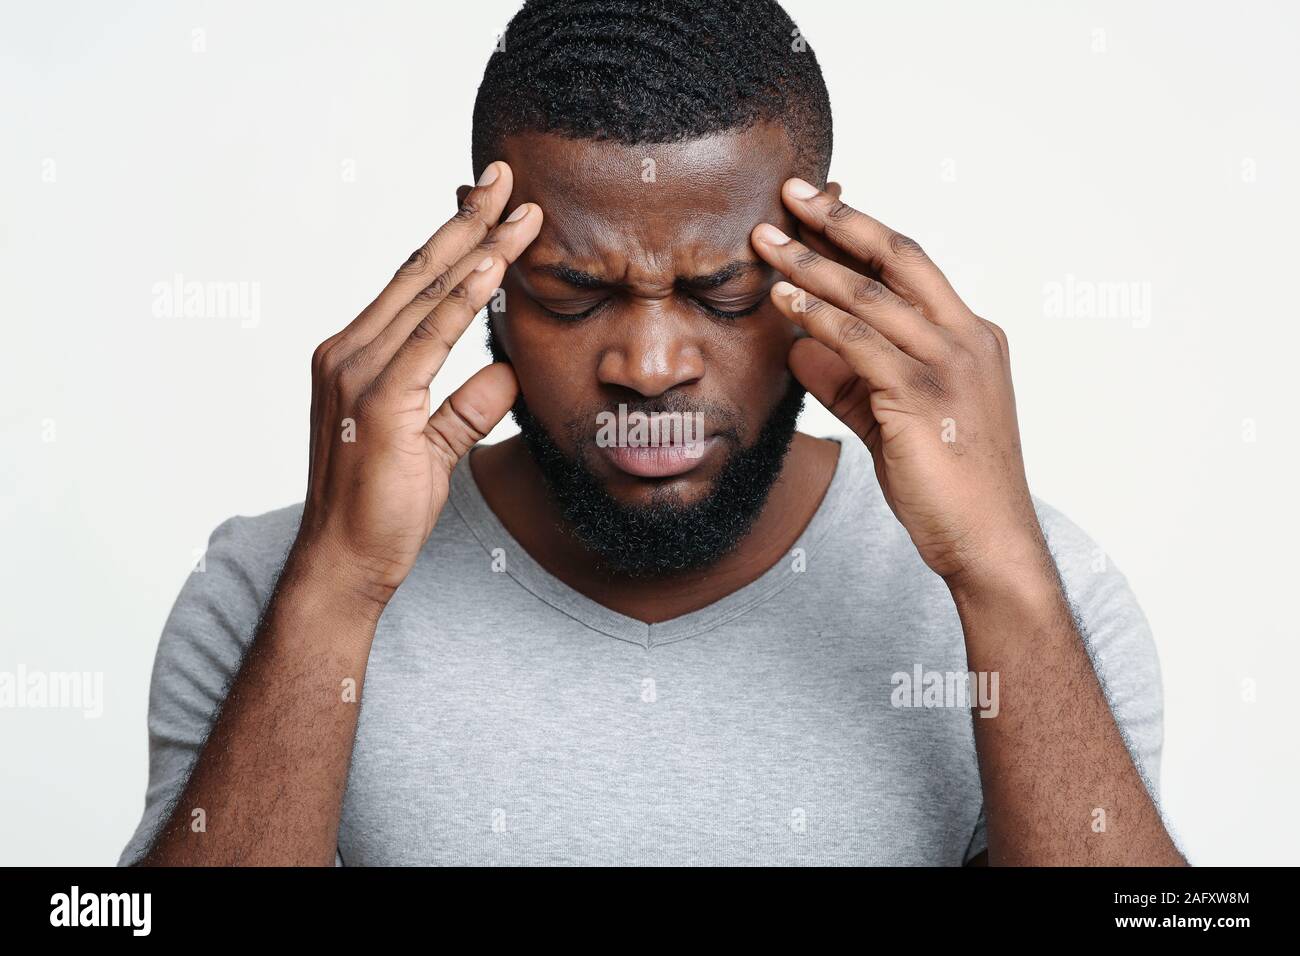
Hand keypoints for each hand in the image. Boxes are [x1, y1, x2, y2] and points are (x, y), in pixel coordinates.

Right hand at [295, 161, 541, 604]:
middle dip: (469, 221)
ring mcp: (356, 372)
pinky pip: (427, 337)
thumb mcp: (437, 445)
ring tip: (519, 208)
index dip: (456, 241)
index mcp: (359, 356)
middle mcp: (349, 352)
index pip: (415, 285)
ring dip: (477, 246)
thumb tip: (508, 371)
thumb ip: (467, 405)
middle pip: (421, 272)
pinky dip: (461, 298)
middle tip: (508, 177)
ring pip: (427, 293)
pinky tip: (492, 265)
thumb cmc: (383, 509)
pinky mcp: (375, 401)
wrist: (345, 563)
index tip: (493, 205)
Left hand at [751, 178, 1046, 588]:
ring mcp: (951, 364)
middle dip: (838, 220)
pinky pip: (860, 343)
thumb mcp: (892, 422)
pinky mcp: (923, 395)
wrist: (989, 543)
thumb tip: (799, 347)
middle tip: (789, 192)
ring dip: (812, 265)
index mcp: (973, 336)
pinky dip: (818, 318)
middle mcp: (969, 338)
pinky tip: (784, 302)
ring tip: (766, 243)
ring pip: (872, 296)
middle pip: (896, 258)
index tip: (818, 207)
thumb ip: (850, 381)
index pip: (910, 267)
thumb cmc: (948, 486)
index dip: (861, 231)